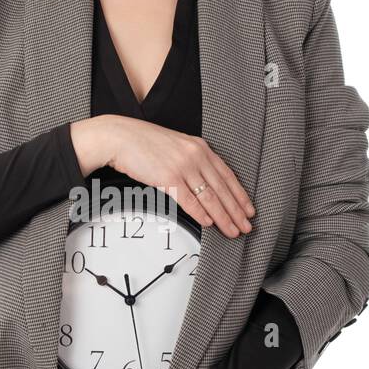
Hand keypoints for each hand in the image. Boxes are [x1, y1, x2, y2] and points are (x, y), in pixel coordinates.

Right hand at [82, 115, 255, 237]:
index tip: (248, 209)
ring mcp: (183, 166)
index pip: (227, 175)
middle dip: (236, 211)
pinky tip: (209, 223)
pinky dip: (201, 214)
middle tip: (246, 227)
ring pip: (210, 197)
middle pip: (222, 189)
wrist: (120, 137)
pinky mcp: (168, 177)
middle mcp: (195, 156)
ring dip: (224, 217)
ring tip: (232, 230)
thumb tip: (204, 184)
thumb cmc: (143, 143)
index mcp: (200, 147)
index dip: (240, 195)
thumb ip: (192, 161)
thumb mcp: (176, 146)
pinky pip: (189, 200)